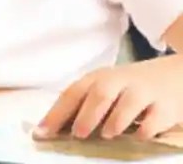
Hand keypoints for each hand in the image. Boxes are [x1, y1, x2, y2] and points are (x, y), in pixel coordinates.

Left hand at [36, 56, 182, 140]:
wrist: (177, 74)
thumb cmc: (132, 86)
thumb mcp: (108, 88)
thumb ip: (85, 104)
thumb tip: (53, 129)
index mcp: (99, 78)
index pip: (73, 93)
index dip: (56, 113)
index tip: (41, 133)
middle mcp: (120, 81)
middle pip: (100, 94)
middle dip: (87, 115)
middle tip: (78, 134)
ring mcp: (144, 93)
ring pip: (127, 105)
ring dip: (115, 122)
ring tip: (107, 134)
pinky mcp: (166, 107)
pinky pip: (153, 121)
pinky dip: (144, 130)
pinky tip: (138, 136)